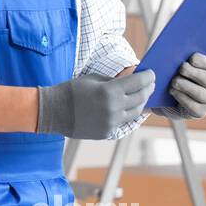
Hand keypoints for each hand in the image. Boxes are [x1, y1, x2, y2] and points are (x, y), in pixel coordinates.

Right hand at [37, 69, 155, 139]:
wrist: (53, 111)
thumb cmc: (72, 91)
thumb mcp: (94, 79)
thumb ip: (114, 81)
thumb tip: (132, 80)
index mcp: (110, 91)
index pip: (138, 82)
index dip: (148, 77)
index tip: (152, 73)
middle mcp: (114, 107)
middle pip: (141, 97)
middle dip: (148, 89)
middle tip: (150, 84)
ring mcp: (111, 121)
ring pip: (136, 112)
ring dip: (141, 102)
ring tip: (142, 96)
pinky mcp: (107, 131)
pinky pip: (124, 121)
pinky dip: (128, 113)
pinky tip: (129, 107)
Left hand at [150, 52, 205, 119]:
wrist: (170, 101)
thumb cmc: (177, 78)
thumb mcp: (180, 68)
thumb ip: (182, 61)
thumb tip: (174, 54)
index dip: (202, 61)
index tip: (191, 58)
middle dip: (194, 73)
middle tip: (181, 68)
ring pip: (201, 93)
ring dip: (187, 86)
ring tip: (174, 81)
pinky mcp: (200, 112)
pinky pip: (193, 106)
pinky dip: (182, 98)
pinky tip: (173, 91)